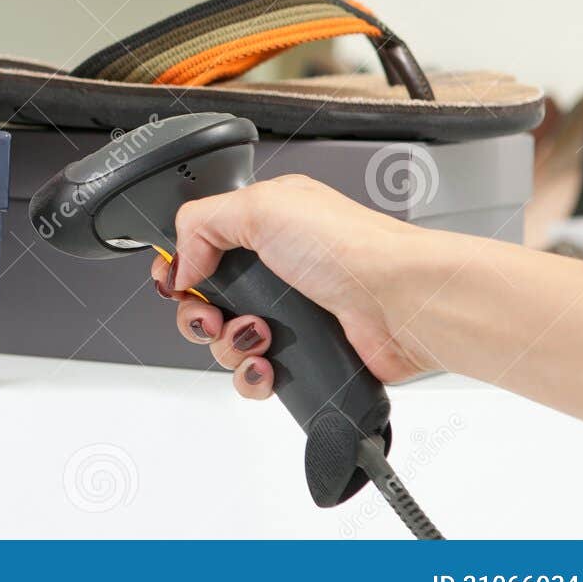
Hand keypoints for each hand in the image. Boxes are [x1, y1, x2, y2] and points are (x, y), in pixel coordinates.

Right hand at [150, 174, 440, 398]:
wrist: (402, 303)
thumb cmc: (351, 247)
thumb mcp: (261, 206)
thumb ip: (201, 223)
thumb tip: (180, 264)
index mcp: (264, 225)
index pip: (200, 247)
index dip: (181, 269)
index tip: (180, 283)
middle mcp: (274, 269)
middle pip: (204, 301)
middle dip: (199, 314)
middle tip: (214, 315)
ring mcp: (288, 314)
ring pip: (225, 342)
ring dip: (231, 345)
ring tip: (258, 334)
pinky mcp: (302, 354)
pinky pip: (254, 375)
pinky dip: (252, 375)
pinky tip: (266, 364)